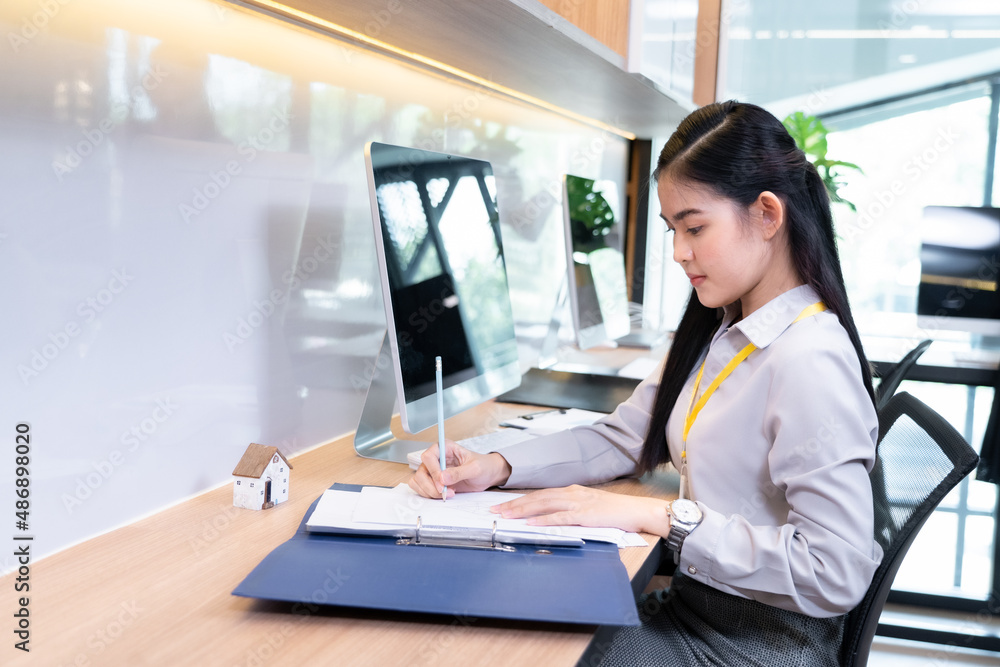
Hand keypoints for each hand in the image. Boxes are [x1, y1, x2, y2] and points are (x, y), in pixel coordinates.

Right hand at [407, 439, 511, 498]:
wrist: (488, 475)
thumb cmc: (483, 466)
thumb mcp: (475, 468)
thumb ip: (459, 472)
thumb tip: (443, 478)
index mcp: (445, 448)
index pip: (428, 456)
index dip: (433, 471)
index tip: (442, 483)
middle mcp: (436, 458)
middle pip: (421, 471)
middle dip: (431, 485)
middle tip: (444, 492)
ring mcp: (433, 470)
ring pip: (419, 481)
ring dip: (430, 491)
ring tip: (447, 494)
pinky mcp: (434, 481)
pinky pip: (421, 488)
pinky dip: (429, 494)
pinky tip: (442, 495)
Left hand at [490, 485, 670, 535]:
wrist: (638, 511)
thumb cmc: (616, 511)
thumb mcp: (590, 506)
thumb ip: (572, 509)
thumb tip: (553, 517)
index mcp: (572, 491)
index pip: (540, 494)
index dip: (521, 500)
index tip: (504, 505)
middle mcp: (572, 493)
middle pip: (537, 498)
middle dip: (514, 504)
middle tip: (495, 510)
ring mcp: (578, 503)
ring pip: (544, 505)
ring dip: (523, 511)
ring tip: (506, 516)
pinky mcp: (585, 515)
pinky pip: (560, 518)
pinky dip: (543, 520)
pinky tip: (531, 523)